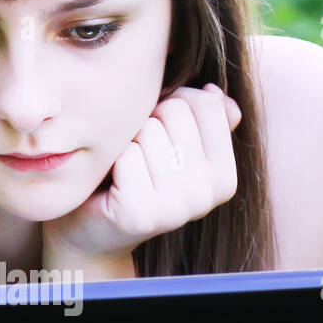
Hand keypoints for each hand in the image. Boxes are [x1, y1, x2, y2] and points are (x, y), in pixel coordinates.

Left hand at [41, 82, 241, 265]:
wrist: (97, 231)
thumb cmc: (138, 178)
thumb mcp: (176, 147)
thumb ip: (203, 120)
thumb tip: (213, 91)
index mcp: (225, 177)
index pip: (206, 104)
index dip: (175, 102)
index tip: (161, 127)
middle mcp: (207, 195)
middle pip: (175, 111)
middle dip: (150, 121)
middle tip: (140, 152)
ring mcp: (176, 207)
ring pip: (148, 131)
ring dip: (129, 141)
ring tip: (127, 168)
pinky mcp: (140, 213)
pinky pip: (125, 154)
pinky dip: (112, 161)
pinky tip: (112, 183)